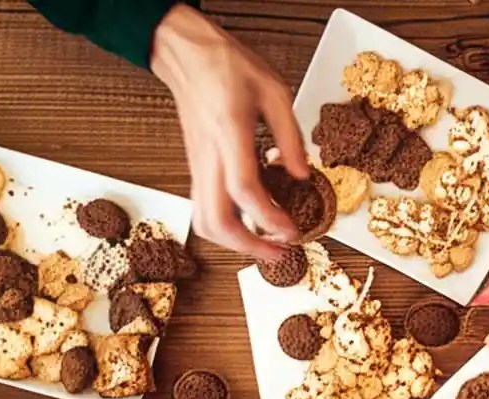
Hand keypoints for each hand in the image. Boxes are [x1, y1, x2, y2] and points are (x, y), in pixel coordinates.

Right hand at [151, 4, 308, 261]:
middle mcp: (208, 155)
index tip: (292, 230)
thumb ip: (290, 135)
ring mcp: (197, 164)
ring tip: (266, 246)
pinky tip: (251, 223)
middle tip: (280, 254)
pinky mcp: (195, 167)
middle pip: (216, 220)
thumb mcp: (273, 90)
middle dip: (248, 246)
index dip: (268, 217)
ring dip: (234, 243)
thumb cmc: (227, 66)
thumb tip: (303, 175)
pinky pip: (203, 208)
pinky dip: (226, 226)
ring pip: (204, 220)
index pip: (244, 189)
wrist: (186, 55)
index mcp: (229, 132)